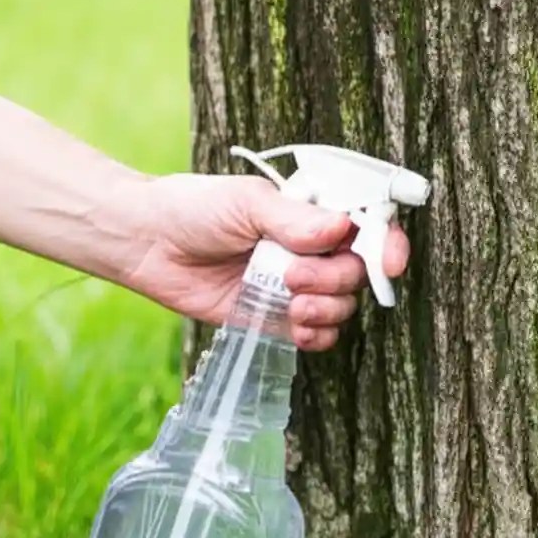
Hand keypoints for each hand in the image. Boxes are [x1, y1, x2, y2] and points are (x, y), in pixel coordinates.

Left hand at [116, 173, 409, 350]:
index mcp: (315, 213)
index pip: (370, 227)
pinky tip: (296, 326)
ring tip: (290, 301)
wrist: (148, 244)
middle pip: (359, 272)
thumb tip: (341, 229)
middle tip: (294, 276)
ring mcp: (300, 285)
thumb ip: (294, 219)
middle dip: (335, 279)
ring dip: (325, 308)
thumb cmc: (195, 209)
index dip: (388, 244)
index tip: (389, 262)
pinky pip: (320, 334)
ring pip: (343, 305)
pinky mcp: (281, 317)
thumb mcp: (246, 203)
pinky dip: (316, 335)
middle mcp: (315, 250)